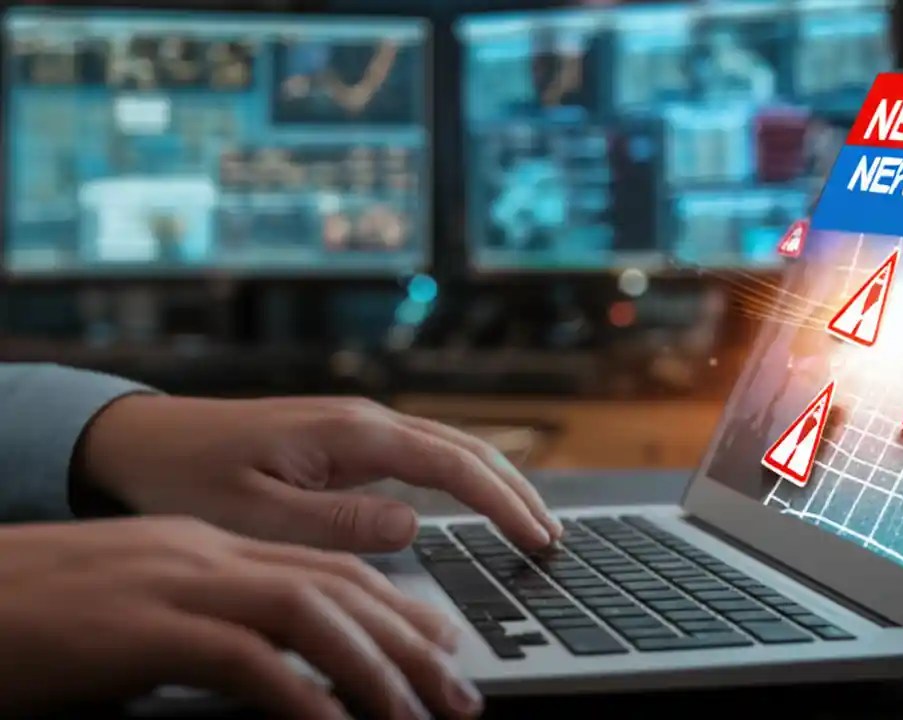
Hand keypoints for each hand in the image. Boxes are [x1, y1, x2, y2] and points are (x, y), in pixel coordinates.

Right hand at [0, 516, 479, 718]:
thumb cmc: (36, 618)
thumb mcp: (140, 617)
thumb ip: (208, 629)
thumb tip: (276, 667)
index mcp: (209, 548)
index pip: (326, 567)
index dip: (396, 606)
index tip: (441, 645)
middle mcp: (205, 555)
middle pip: (337, 586)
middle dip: (410, 641)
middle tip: (458, 694)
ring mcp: (173, 584)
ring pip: (308, 612)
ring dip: (374, 666)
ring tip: (417, 716)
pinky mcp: (137, 628)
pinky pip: (242, 658)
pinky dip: (298, 692)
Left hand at [77, 395, 560, 552]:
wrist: (141, 440)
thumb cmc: (188, 476)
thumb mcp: (256, 514)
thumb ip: (339, 522)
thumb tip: (414, 526)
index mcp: (352, 432)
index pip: (453, 464)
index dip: (502, 503)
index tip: (536, 539)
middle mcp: (365, 420)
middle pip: (466, 448)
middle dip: (516, 491)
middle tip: (551, 537)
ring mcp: (358, 427)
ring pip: (450, 448)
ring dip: (495, 483)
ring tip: (529, 523)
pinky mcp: (346, 441)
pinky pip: (423, 456)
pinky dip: (462, 479)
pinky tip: (474, 502)